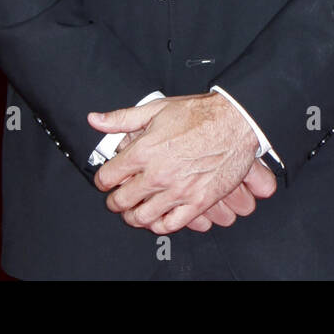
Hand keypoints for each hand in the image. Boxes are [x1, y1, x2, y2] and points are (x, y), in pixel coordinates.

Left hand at [88, 93, 274, 232]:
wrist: (237, 121)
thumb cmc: (200, 113)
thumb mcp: (157, 108)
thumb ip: (122, 117)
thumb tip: (96, 120)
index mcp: (144, 151)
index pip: (107, 178)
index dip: (104, 179)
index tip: (108, 179)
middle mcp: (158, 174)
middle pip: (120, 202)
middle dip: (116, 200)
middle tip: (120, 196)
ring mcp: (178, 191)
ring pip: (141, 218)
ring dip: (133, 216)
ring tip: (136, 209)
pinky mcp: (197, 202)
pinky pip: (169, 225)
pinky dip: (158, 225)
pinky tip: (158, 215)